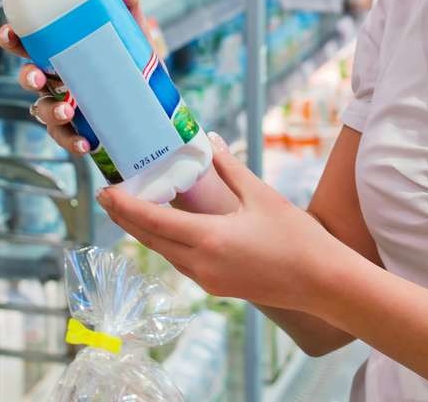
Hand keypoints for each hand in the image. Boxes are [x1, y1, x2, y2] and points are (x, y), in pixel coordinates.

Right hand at [0, 0, 149, 156]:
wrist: (158, 103)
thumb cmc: (135, 61)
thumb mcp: (132, 30)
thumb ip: (127, 2)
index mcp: (61, 50)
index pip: (28, 43)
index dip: (11, 38)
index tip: (10, 33)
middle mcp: (57, 78)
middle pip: (27, 77)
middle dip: (26, 76)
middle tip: (37, 77)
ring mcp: (65, 104)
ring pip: (41, 110)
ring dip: (50, 111)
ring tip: (69, 110)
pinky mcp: (78, 129)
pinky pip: (64, 138)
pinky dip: (70, 141)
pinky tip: (85, 142)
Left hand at [96, 135, 341, 312]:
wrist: (321, 282)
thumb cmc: (296, 237)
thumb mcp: (260, 195)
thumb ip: (229, 168)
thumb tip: (209, 141)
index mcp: (208, 239)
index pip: (152, 221)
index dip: (125, 205)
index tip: (106, 189)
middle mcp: (200, 264)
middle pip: (150, 239)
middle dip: (125, 217)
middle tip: (107, 194)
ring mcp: (207, 280)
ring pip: (163, 252)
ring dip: (145, 230)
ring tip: (131, 206)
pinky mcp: (216, 286)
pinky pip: (180, 261)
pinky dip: (166, 241)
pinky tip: (166, 227)